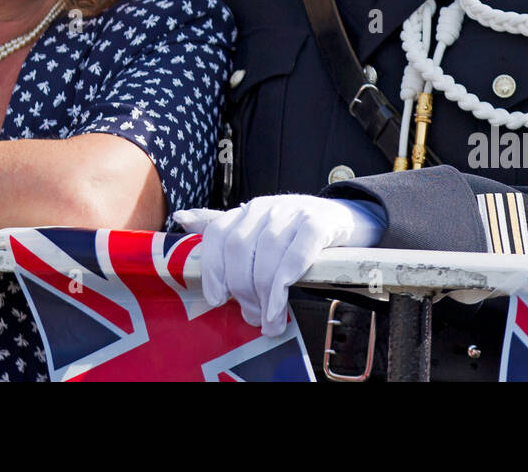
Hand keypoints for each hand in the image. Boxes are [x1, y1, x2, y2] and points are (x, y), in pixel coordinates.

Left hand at [173, 195, 383, 336]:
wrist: (346, 218)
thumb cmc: (297, 230)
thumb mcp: (258, 227)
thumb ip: (222, 225)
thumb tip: (181, 217)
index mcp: (247, 212)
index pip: (217, 234)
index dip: (211, 268)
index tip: (217, 299)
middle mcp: (265, 208)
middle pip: (238, 248)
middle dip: (240, 288)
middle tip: (251, 316)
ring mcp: (292, 213)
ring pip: (266, 255)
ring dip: (264, 294)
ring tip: (269, 321)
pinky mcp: (318, 223)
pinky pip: (296, 254)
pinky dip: (284, 281)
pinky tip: (279, 304)